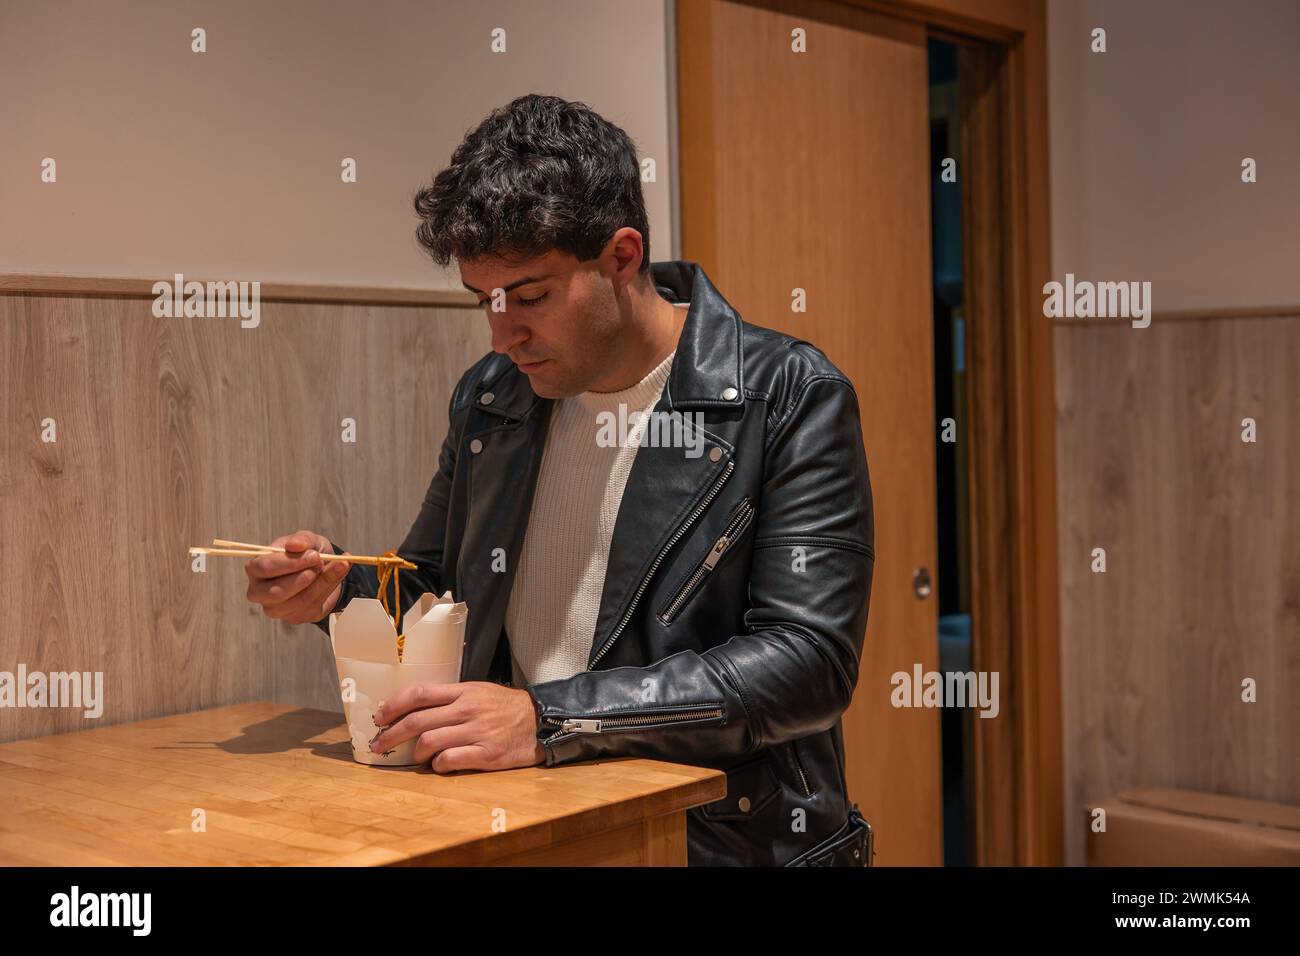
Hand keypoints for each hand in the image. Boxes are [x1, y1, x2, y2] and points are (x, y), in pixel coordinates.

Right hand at [244, 530, 351, 624]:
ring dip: (321, 582)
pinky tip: (337, 574)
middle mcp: (259, 592)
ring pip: (298, 601)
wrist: (324, 568)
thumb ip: (301, 540)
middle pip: (277, 592)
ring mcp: (275, 608)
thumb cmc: (307, 552)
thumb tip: (294, 545)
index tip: (314, 555)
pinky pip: (312, 607)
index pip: (265, 568)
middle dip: (303, 578)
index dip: (291, 563)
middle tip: (320, 564)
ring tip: (336, 566)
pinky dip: (329, 588)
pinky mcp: (294, 617)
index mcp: (256, 568)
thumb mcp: (307, 540)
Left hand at [370, 682, 545, 771]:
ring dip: (415, 753)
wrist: (539, 722)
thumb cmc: (505, 708)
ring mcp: (476, 732)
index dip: (394, 705)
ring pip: (429, 742)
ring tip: (416, 757)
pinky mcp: (486, 754)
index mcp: (463, 691)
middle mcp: (467, 710)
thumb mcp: (478, 691)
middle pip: (417, 721)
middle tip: (379, 744)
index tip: (379, 716)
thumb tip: (414, 708)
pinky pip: (449, 761)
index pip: (420, 693)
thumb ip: (450, 698)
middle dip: (391, 734)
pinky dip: (437, 765)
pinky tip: (439, 764)